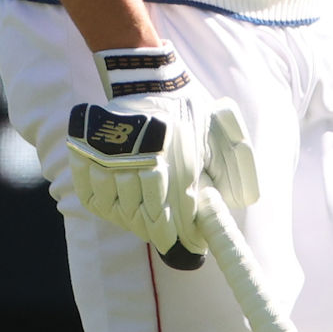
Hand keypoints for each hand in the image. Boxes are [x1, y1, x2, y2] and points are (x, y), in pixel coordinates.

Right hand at [58, 57, 256, 257]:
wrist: (151, 79)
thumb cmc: (189, 110)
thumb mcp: (221, 132)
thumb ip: (235, 165)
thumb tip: (245, 202)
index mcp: (174, 154)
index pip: (174, 213)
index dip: (181, 238)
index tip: (190, 252)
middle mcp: (138, 157)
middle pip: (143, 216)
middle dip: (158, 234)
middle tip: (169, 239)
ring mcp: (109, 154)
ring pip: (117, 210)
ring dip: (133, 223)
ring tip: (146, 223)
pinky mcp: (87, 151)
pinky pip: (90, 195)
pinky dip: (105, 208)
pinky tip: (119, 210)